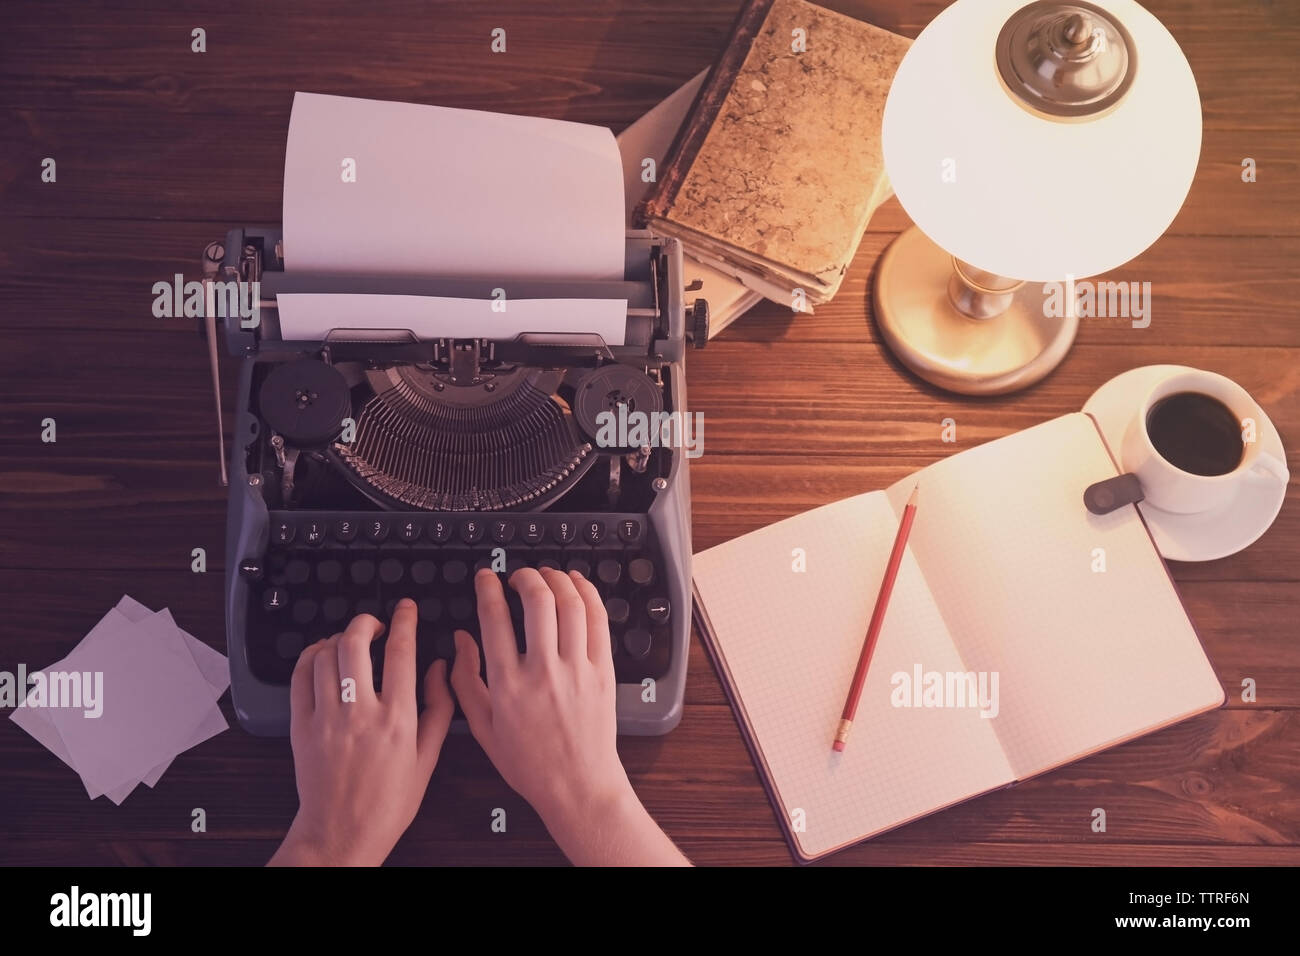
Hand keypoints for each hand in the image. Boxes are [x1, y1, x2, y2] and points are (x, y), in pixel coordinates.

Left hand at [269, 601, 454, 865]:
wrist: (341, 833)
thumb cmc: (387, 803)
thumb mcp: (428, 758)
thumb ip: (439, 708)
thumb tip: (440, 669)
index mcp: (397, 720)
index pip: (401, 652)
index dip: (405, 621)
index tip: (406, 610)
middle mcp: (360, 714)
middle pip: (355, 642)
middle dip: (366, 621)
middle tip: (375, 623)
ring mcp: (326, 718)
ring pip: (325, 655)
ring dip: (338, 639)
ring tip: (350, 643)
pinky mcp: (301, 726)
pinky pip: (300, 676)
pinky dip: (310, 657)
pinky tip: (322, 657)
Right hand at [451, 568, 688, 865]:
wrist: (577, 786)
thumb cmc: (529, 763)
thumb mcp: (482, 728)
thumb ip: (465, 680)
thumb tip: (460, 640)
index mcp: (508, 686)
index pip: (494, 619)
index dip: (488, 588)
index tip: (486, 578)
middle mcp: (542, 673)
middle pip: (537, 602)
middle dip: (525, 577)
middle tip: (518, 576)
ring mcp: (577, 670)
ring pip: (570, 605)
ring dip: (557, 579)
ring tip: (547, 576)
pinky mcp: (603, 672)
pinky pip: (598, 621)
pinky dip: (588, 594)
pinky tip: (577, 585)